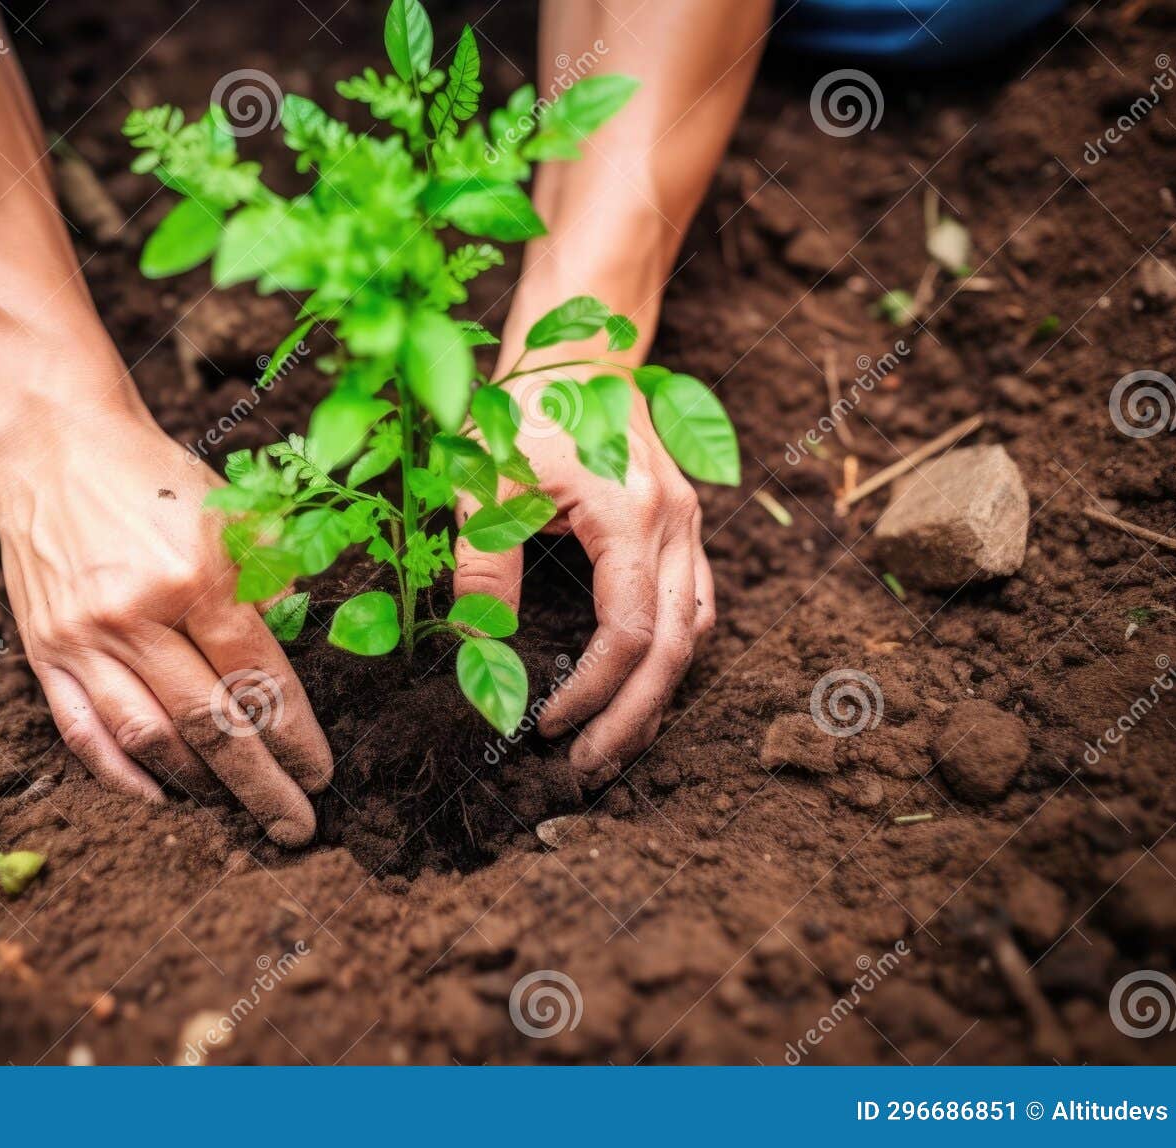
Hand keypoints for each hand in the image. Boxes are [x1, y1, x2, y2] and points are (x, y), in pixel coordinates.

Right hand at [0, 400, 331, 845]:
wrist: (53, 444)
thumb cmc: (154, 478)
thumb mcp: (230, 512)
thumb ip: (271, 580)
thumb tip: (296, 657)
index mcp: (195, 575)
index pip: (258, 679)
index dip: (296, 737)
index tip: (322, 774)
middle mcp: (136, 614)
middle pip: (212, 725)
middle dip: (262, 785)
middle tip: (296, 826)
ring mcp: (84, 638)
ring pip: (151, 739)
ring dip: (202, 787)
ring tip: (239, 811)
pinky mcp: (43, 651)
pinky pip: (83, 733)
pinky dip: (123, 777)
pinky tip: (162, 799)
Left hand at [455, 372, 714, 783]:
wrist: (575, 350)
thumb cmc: (523, 407)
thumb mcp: (484, 478)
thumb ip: (485, 564)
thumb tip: (479, 649)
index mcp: (630, 513)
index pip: (630, 632)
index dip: (592, 692)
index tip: (545, 726)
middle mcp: (675, 523)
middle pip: (676, 648)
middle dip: (634, 719)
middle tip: (588, 768)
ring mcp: (688, 524)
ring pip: (696, 632)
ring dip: (659, 695)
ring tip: (615, 743)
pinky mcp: (682, 526)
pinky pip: (695, 606)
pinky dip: (670, 656)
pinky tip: (639, 685)